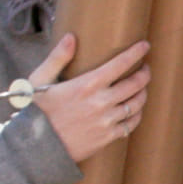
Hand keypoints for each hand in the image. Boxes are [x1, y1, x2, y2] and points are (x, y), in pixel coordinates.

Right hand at [27, 33, 154, 162]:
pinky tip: (135, 110)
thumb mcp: (40, 81)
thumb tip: (71, 37)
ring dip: (143, 93)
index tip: (145, 46)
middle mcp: (101, 102)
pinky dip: (137, 115)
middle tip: (145, 68)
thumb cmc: (36, 111)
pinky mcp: (107, 137)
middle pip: (135, 83)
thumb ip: (57, 58)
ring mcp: (106, 121)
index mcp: (87, 85)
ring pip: (137, 104)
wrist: (36, 147)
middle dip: (144, 73)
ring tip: (142, 88)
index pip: (121, 64)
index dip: (136, 52)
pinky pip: (131, 124)